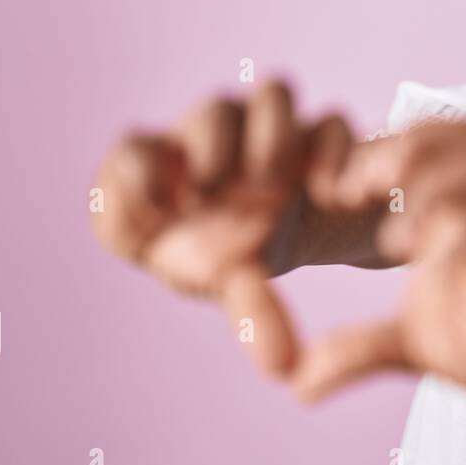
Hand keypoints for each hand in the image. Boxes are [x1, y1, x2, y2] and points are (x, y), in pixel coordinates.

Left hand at [89, 79, 357, 376]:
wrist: (298, 234)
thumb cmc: (231, 253)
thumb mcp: (229, 282)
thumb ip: (249, 311)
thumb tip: (288, 369)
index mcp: (169, 167)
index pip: (133, 151)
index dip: (140, 174)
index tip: (164, 213)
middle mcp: (218, 137)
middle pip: (211, 113)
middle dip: (213, 148)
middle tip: (219, 191)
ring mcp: (275, 130)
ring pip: (272, 95)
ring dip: (272, 134)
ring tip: (273, 184)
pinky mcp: (325, 137)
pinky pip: (332, 124)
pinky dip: (331, 152)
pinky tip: (328, 196)